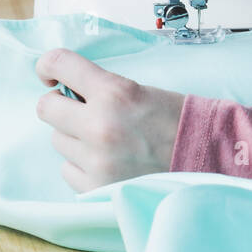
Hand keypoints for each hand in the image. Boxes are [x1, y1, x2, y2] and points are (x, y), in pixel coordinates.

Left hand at [34, 48, 187, 191]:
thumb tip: (64, 90)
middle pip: (46, 108)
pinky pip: (67, 169)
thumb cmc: (175, 119)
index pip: (59, 64)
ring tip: (106, 139)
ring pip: (58, 141)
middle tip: (79, 109)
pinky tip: (106, 160)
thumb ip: (99, 88)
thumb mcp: (138, 89)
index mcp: (114, 92)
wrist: (205, 156)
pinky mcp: (97, 187)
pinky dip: (82, 164)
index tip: (49, 74)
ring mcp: (96, 160)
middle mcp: (100, 125)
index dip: (47, 65)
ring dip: (74, 137)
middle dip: (60, 106)